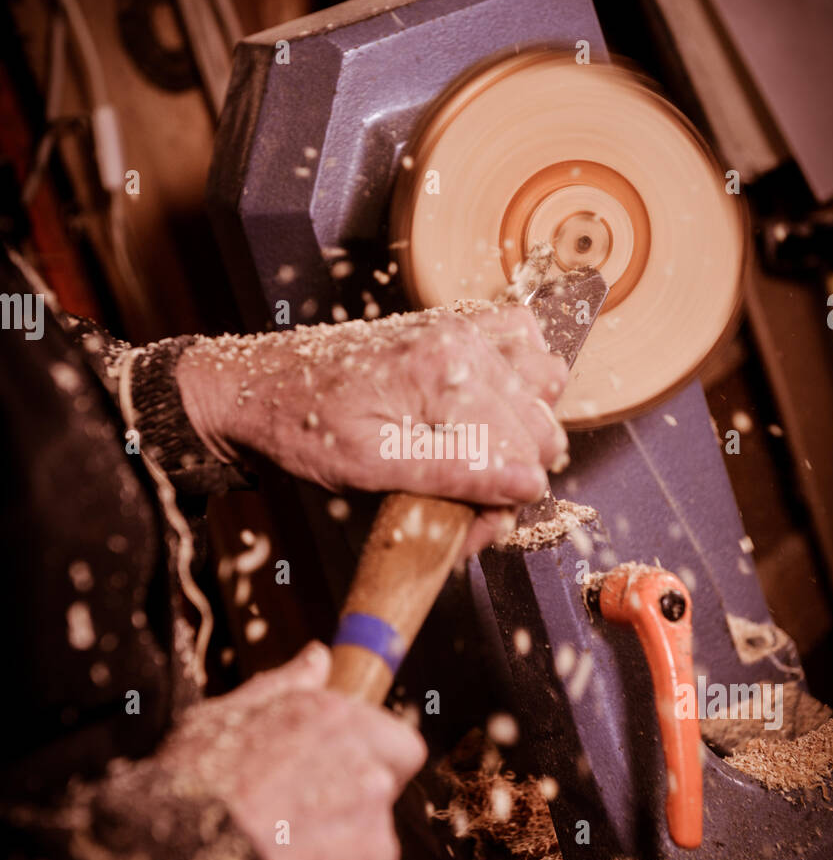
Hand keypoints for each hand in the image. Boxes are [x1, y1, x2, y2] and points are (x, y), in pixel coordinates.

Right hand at [161, 642, 425, 859]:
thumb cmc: (185, 801)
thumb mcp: (216, 721)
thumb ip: (281, 687)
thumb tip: (317, 659)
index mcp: (338, 726)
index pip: (396, 744)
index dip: (369, 762)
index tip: (332, 780)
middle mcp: (369, 778)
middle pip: (379, 801)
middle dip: (345, 815)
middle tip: (289, 833)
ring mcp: (377, 844)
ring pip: (370, 856)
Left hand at [176, 303, 568, 509]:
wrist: (260, 387)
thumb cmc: (302, 426)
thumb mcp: (368, 468)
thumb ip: (453, 474)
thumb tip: (526, 486)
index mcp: (441, 372)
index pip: (519, 453)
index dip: (501, 506)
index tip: (467, 535)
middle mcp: (460, 339)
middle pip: (538, 425)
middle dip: (512, 478)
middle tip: (465, 511)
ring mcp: (461, 327)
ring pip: (545, 383)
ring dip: (525, 429)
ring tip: (480, 461)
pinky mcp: (455, 325)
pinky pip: (523, 341)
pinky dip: (523, 377)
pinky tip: (490, 411)